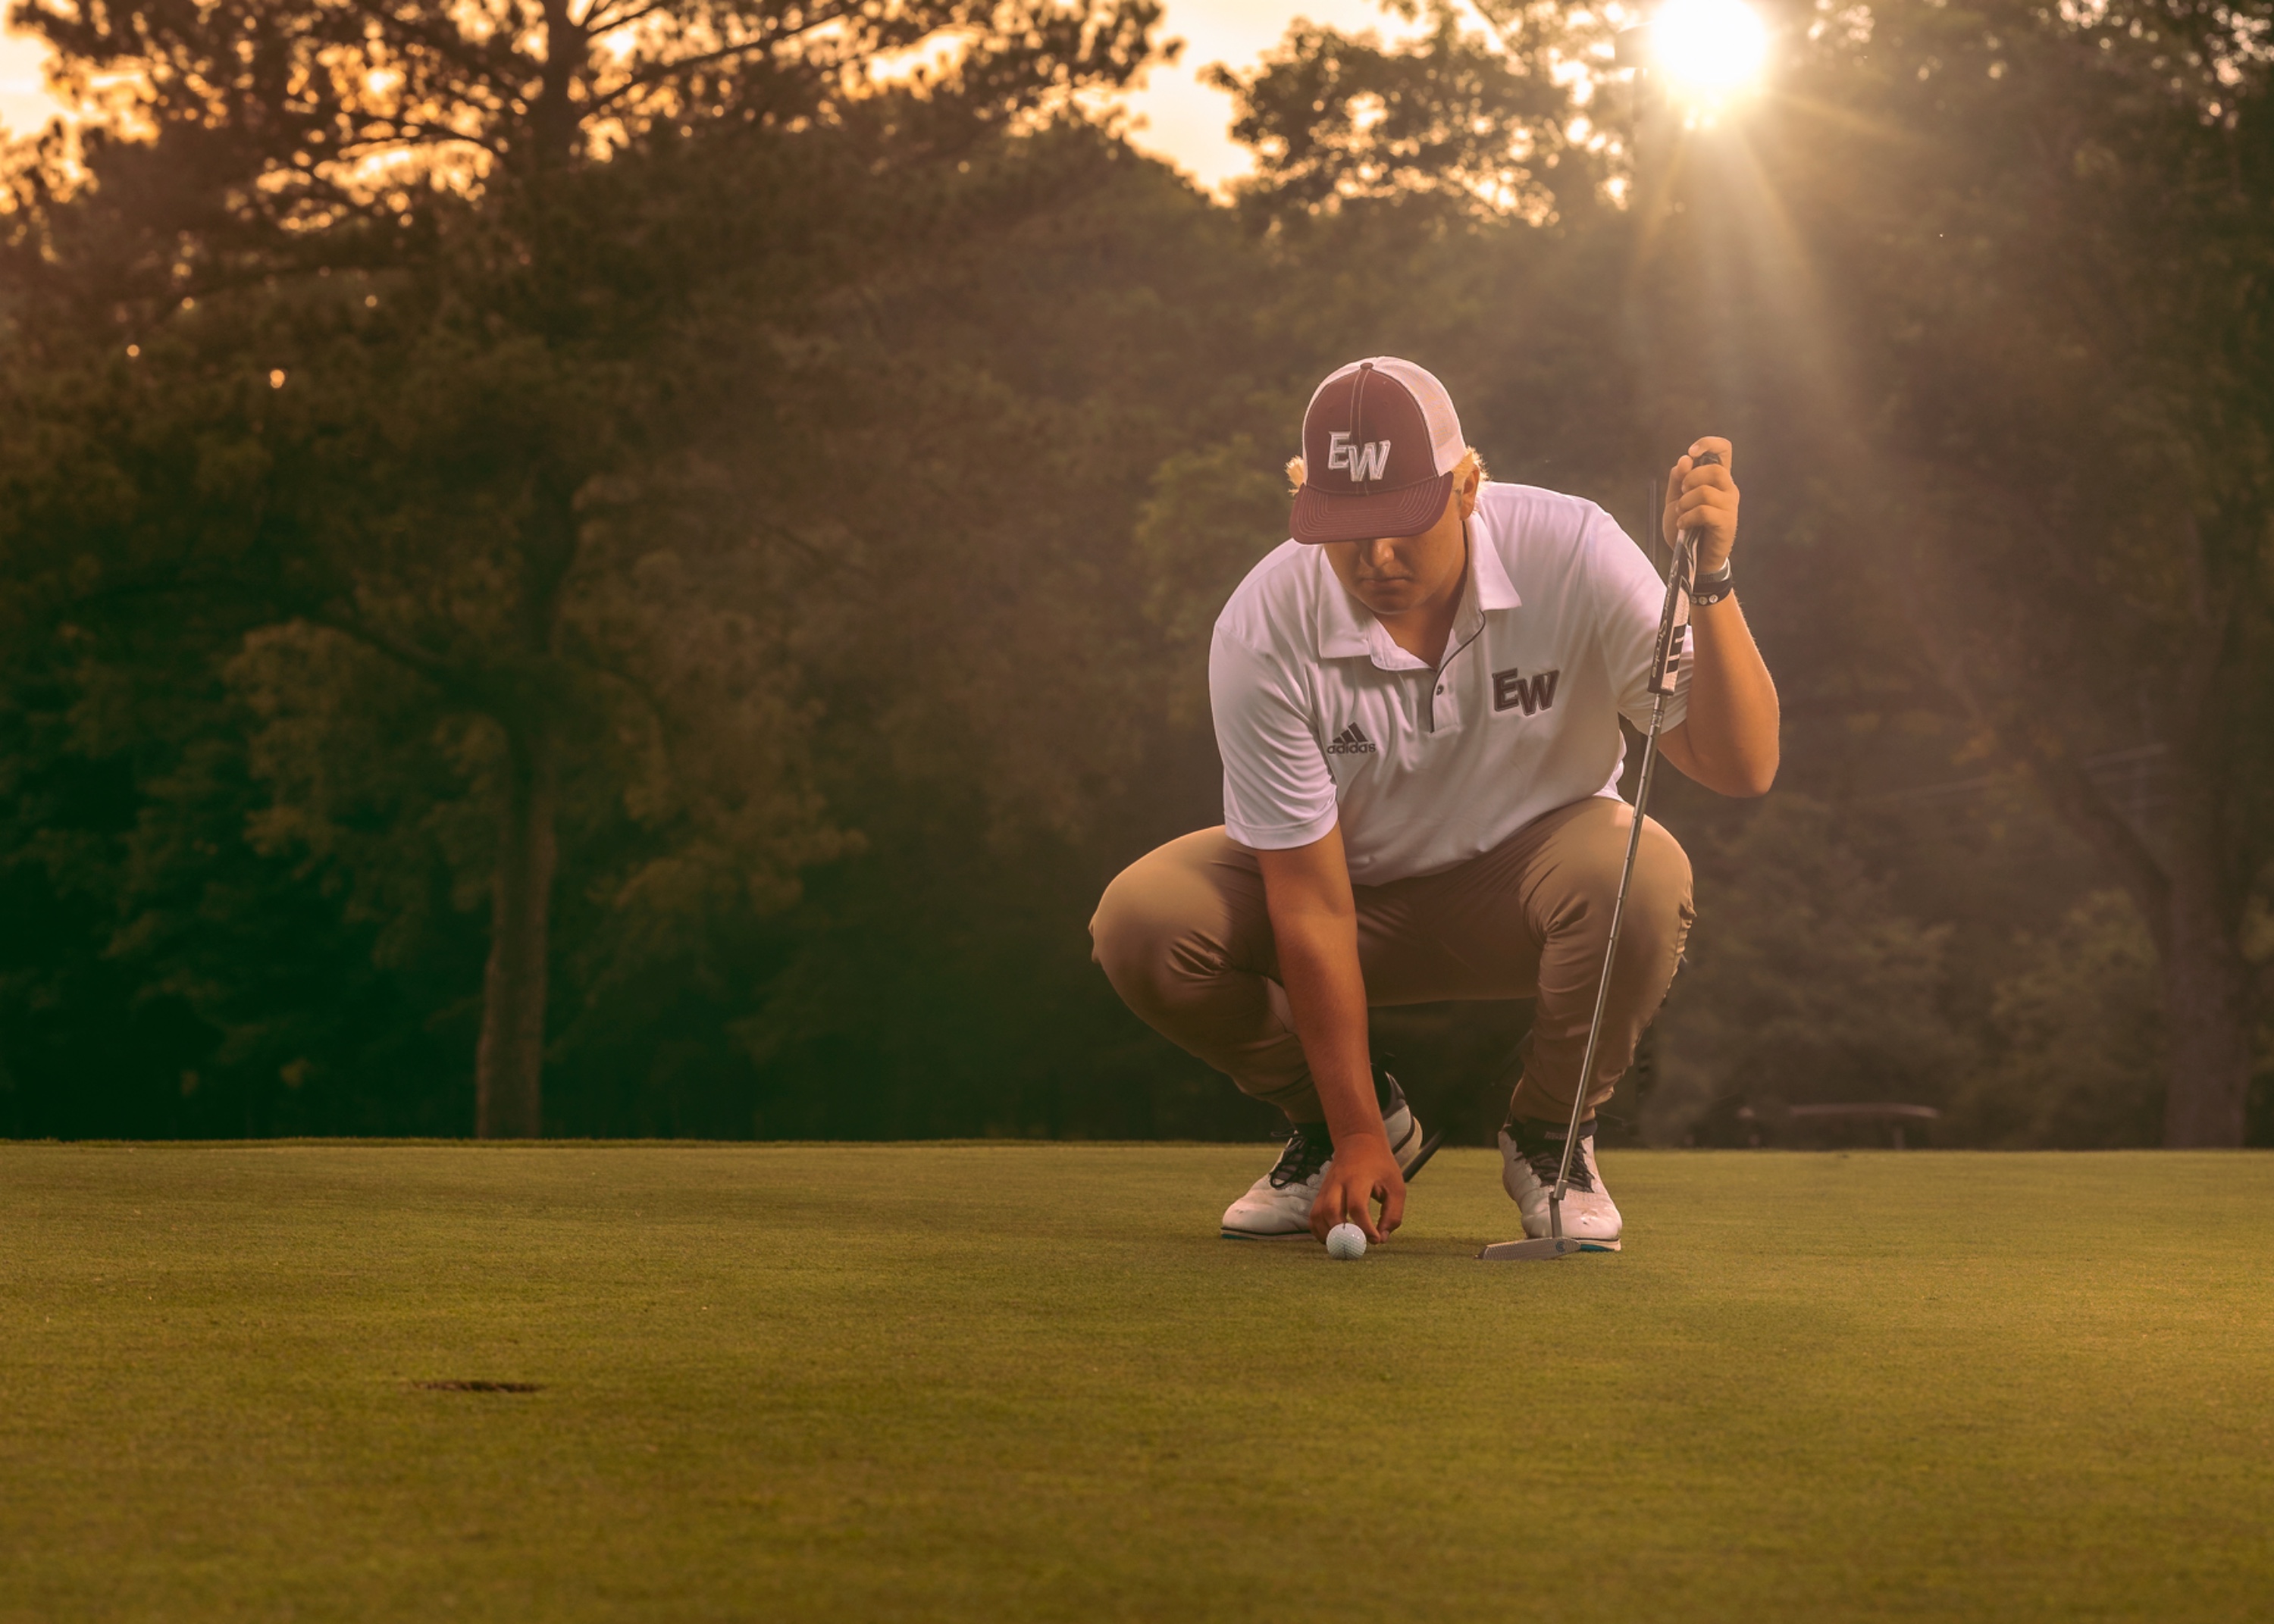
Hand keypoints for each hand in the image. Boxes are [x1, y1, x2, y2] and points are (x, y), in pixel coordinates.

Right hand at [1309, 1131, 1405, 1243]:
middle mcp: (1338, 1182)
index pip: (1357, 1206)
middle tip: (1355, 1246)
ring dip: (1328, 1234)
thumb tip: (1381, 1239)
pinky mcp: (1321, 1193)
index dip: (1365, 1227)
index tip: (1375, 1240)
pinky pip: (1313, 1215)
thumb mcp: (1396, 1186)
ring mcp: (1326, 1187)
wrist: (1358, 1141)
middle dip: (1342, 1234)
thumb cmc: (1381, 1166)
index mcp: (1359, 1178)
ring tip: (1343, 1245)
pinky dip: (1318, 1230)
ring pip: (1318, 1214)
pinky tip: (1331, 1239)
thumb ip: (1393, 1214)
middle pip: (1331, 1211)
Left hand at [1662, 437, 1739, 573]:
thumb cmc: (1686, 527)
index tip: (1691, 453)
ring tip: (1680, 513)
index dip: (1709, 444)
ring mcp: (1730, 506)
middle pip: (1715, 470)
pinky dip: (1687, 517)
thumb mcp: (1675, 500)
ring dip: (1685, 502)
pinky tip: (1682, 524)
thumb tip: (1685, 459)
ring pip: (1706, 491)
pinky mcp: (1727, 523)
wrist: (1691, 558)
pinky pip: (1704, 511)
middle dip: (1690, 480)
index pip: (1724, 450)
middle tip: (1682, 495)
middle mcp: (1728, 489)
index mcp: (1717, 479)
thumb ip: (1678, 479)